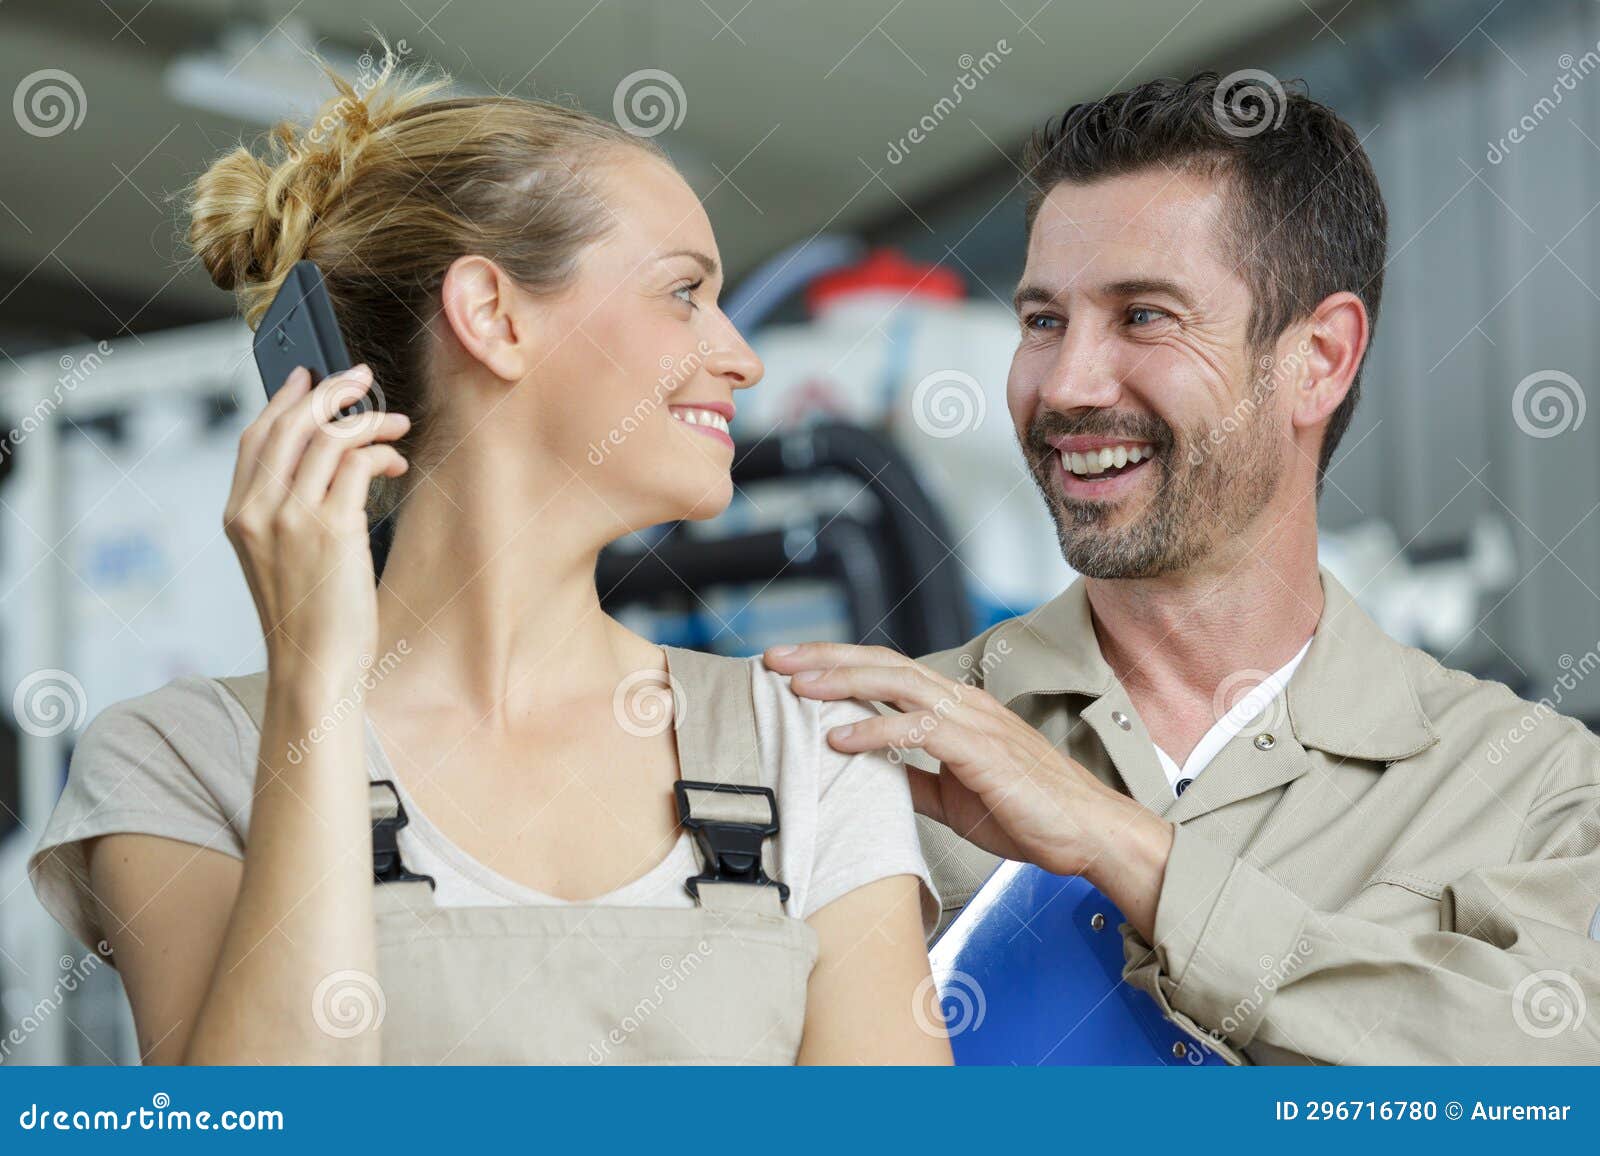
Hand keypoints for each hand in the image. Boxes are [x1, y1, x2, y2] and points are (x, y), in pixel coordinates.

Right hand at [224, 365, 409, 680]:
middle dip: (330, 391)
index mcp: (238, 517)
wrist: (314, 670)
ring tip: (396, 423)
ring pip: (329, 437)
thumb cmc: (309, 621)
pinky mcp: (331, 529)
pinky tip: (396, 462)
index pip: (256, 438)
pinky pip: (357, 465)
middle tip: (361, 377)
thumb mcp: (282, 560)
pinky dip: (381, 453)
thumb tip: (330, 462)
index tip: (308, 376)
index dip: (284, 400)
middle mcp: (257, 511)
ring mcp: (291, 519)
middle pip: (290, 424)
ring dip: (368, 421)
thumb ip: (288, 513)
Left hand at [763, 642, 1174, 934]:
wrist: (1087, 834)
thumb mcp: (951, 796)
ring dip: (841, 682)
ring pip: (897, 683)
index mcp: (954, 708)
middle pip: (882, 663)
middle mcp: (961, 702)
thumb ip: (909, 778)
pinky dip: (875, 729)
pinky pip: (919, 730)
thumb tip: (863, 774)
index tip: (790, 668)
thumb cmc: (1029, 812)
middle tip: (773, 659)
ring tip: (795, 688)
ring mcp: (973, 721)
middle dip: (823, 658)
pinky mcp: (982, 750)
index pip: (885, 672)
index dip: (835, 664)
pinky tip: (840, 738)